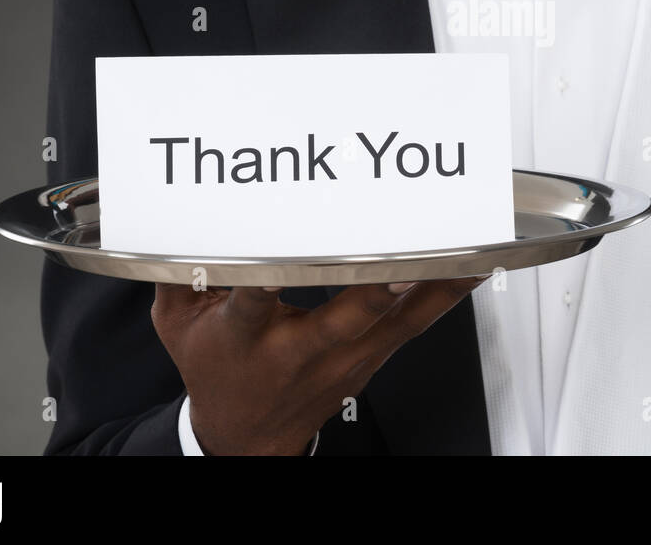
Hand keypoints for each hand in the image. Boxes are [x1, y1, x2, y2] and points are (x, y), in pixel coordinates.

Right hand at [151, 277, 485, 454]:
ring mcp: (343, 356)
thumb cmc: (217, 369)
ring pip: (397, 319)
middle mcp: (300, 348)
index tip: (283, 254)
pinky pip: (417, 323)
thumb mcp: (178, 323)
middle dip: (374, 290)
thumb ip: (180, 271)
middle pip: (343, 319)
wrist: (247, 434)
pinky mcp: (371, 356)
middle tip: (401, 256)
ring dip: (433, 283)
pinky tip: (472, 268)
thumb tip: (184, 216)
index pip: (254, 300)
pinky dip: (446, 293)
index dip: (269, 278)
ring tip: (467, 248)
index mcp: (245, 335)